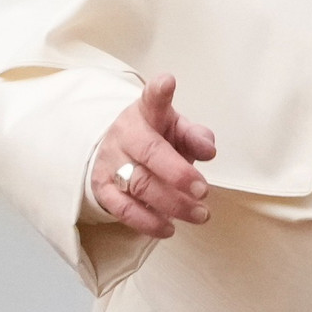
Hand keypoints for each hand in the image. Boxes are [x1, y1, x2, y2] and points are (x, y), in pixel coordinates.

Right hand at [89, 73, 217, 237]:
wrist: (116, 151)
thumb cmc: (155, 137)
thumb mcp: (176, 128)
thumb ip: (194, 136)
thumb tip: (209, 150)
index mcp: (145, 113)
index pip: (151, 99)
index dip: (159, 91)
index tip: (167, 83)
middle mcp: (125, 135)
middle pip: (150, 153)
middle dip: (179, 174)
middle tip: (204, 191)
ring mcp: (110, 163)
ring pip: (139, 185)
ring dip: (173, 204)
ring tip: (200, 214)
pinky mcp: (102, 189)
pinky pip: (123, 210)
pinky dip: (148, 222)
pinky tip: (169, 228)